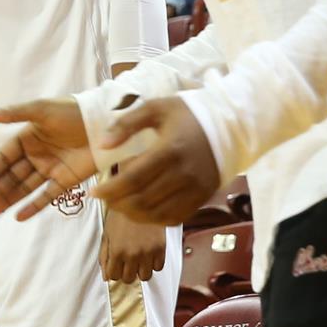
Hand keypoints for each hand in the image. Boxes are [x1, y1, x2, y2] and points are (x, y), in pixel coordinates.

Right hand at [0, 97, 94, 219]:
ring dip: (8, 200)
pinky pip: (47, 196)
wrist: (106, 122)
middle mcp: (36, 155)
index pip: (3, 158)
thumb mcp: (41, 110)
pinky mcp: (67, 181)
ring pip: (24, 188)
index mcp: (27, 138)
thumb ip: (13, 114)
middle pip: (11, 176)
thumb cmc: (72, 112)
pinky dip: (33, 207)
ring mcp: (50, 169)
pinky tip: (17, 217)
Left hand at [91, 96, 220, 225]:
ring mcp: (196, 189)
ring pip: (157, 213)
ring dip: (133, 214)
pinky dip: (154, 218)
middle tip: (104, 199)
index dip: (110, 190)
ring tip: (119, 205)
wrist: (232, 125)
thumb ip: (126, 124)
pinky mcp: (203, 198)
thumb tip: (102, 145)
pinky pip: (175, 218)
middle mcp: (184, 174)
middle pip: (142, 200)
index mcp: (170, 150)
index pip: (133, 179)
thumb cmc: (188, 114)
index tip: (94, 192)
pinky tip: (142, 210)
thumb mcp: (155, 108)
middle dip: (117, 203)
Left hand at [100, 209, 169, 283]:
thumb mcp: (107, 234)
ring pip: (145, 276)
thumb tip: (106, 277)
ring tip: (138, 260)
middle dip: (125, 272)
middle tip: (126, 263)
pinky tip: (148, 254)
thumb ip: (104, 256)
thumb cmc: (120, 216)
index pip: (113, 276)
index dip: (113, 272)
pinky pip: (158, 267)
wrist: (139, 199)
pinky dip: (153, 264)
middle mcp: (133, 254)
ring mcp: (148, 252)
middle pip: (129, 279)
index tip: (115, 266)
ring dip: (140, 270)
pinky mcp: (161, 248)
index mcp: (116, 251)